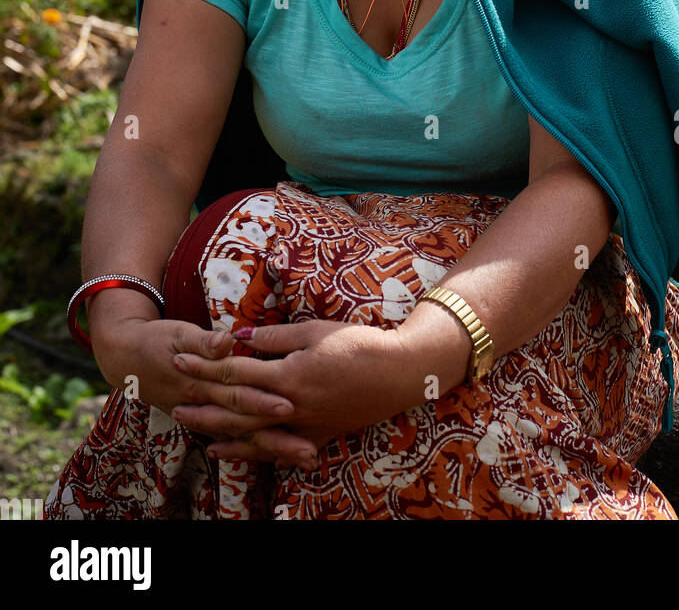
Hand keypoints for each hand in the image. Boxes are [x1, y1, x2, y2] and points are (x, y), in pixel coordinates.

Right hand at [91, 317, 309, 456]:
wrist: (126, 358)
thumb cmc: (156, 339)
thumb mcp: (178, 333)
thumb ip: (203, 340)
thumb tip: (226, 341)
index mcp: (201, 383)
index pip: (237, 394)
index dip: (262, 400)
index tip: (290, 407)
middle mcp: (205, 405)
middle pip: (246, 425)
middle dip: (277, 438)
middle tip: (309, 450)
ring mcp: (204, 416)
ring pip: (243, 437)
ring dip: (274, 448)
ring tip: (307, 457)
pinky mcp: (205, 419)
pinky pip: (233, 439)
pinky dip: (255, 451)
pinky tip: (278, 458)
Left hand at [169, 319, 411, 464]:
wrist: (399, 374)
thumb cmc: (359, 345)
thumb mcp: (316, 331)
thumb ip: (276, 339)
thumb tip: (240, 338)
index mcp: (287, 376)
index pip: (235, 372)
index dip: (205, 366)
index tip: (180, 359)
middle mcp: (290, 407)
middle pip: (236, 409)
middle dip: (203, 404)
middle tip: (174, 403)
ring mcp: (303, 426)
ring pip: (253, 436)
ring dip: (221, 434)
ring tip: (196, 434)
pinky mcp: (318, 436)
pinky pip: (278, 449)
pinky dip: (254, 452)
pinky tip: (237, 453)